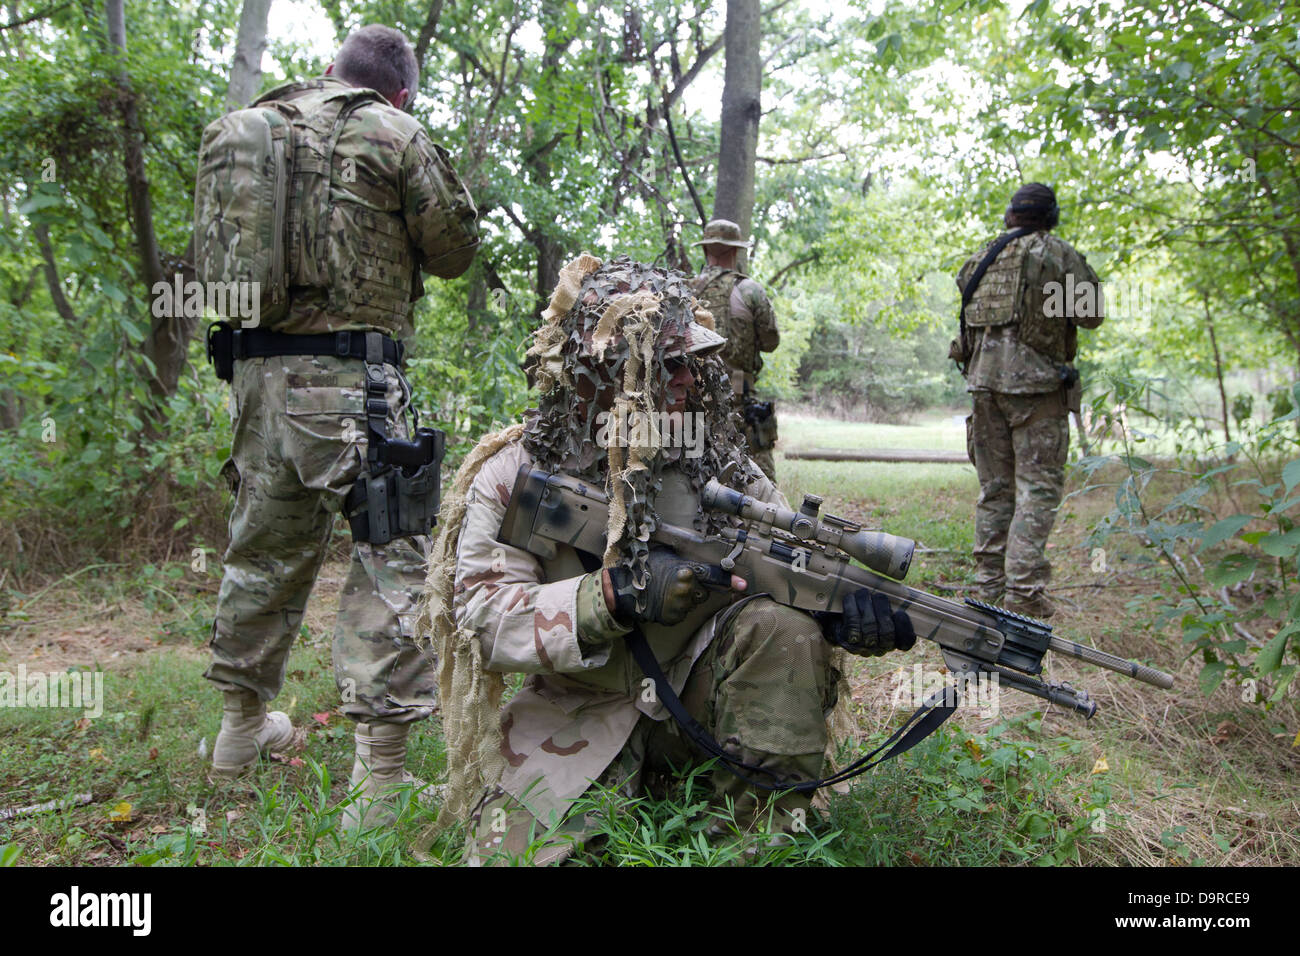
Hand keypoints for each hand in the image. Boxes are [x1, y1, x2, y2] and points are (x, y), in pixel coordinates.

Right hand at [606, 548, 744, 626]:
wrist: (626, 589)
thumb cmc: (646, 568)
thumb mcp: (666, 556)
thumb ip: (685, 560)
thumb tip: (699, 557)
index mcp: (686, 571)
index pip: (713, 576)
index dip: (730, 581)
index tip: (743, 585)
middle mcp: (686, 590)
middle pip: (703, 592)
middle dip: (696, 589)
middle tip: (678, 583)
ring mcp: (680, 606)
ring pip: (693, 604)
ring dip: (686, 600)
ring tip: (669, 593)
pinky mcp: (674, 618)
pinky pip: (683, 614)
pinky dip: (677, 609)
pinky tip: (665, 602)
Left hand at [818, 588, 915, 656]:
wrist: (836, 623)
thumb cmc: (863, 615)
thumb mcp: (879, 612)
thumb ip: (890, 610)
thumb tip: (897, 604)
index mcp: (892, 642)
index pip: (906, 642)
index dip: (905, 628)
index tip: (901, 613)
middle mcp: (879, 648)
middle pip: (887, 631)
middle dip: (882, 608)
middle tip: (879, 596)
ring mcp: (863, 647)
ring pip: (869, 624)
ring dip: (866, 603)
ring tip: (863, 593)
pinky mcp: (847, 640)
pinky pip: (852, 622)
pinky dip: (851, 606)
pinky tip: (851, 597)